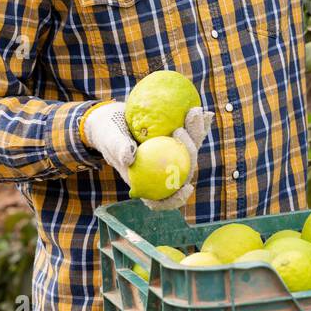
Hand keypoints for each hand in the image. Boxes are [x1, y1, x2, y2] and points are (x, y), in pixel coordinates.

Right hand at [82, 101, 213, 208]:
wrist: (112, 119)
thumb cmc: (108, 134)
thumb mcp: (110, 140)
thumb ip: (119, 148)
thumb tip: (129, 158)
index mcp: (146, 182)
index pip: (163, 200)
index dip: (177, 199)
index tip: (186, 187)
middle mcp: (162, 172)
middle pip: (183, 170)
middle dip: (190, 151)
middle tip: (180, 129)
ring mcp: (171, 157)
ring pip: (189, 151)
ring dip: (196, 133)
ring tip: (195, 113)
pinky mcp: (175, 141)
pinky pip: (188, 134)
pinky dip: (195, 124)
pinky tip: (202, 111)